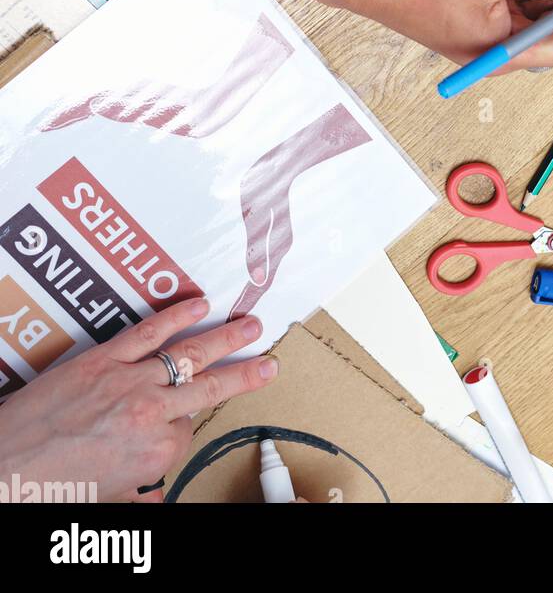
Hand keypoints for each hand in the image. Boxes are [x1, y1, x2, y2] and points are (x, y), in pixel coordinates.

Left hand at [0, 297, 276, 502]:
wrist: (4, 466)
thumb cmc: (49, 490)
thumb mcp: (106, 503)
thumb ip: (140, 494)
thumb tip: (157, 495)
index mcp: (154, 450)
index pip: (186, 435)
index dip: (179, 435)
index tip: (169, 435)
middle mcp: (150, 411)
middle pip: (210, 386)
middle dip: (245, 374)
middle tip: (271, 361)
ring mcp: (129, 380)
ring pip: (189, 354)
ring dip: (225, 338)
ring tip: (252, 324)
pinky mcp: (104, 358)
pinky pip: (148, 332)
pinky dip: (176, 316)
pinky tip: (199, 303)